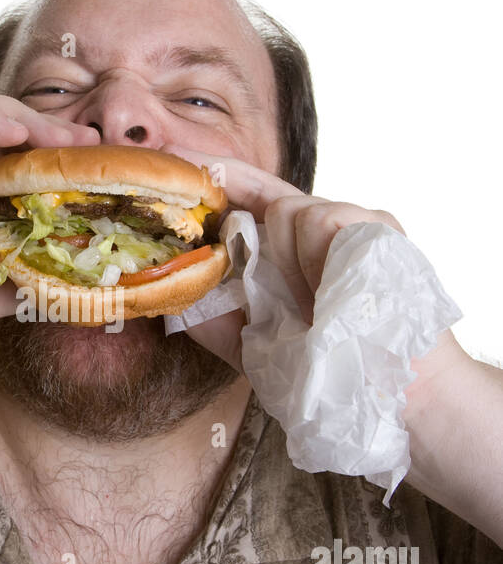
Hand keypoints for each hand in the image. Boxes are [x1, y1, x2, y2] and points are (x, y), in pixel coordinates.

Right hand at [0, 93, 98, 374]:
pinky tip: (14, 131)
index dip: (61, 168)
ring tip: (64, 137)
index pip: (20, 172)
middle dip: (55, 138)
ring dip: (27, 120)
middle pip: (7, 138)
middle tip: (97, 148)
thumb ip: (26, 279)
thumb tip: (84, 280)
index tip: (103, 178)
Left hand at [170, 150, 405, 369]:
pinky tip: (328, 294)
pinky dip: (312, 257)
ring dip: (286, 259)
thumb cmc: (330, 373)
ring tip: (313, 306)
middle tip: (268, 288)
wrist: (394, 395)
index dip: (223, 179)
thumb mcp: (257, 346)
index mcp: (301, 248)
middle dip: (252, 236)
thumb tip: (170, 297)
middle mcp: (328, 226)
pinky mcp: (377, 226)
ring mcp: (357, 220)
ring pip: (292, 209)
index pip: (256, 197)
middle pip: (271, 203)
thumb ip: (215, 321)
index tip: (187, 168)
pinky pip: (322, 219)